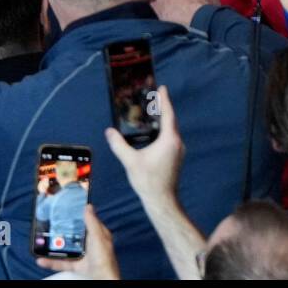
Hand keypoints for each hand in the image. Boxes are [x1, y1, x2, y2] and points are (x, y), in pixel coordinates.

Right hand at [35, 204, 119, 279]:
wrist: (102, 278)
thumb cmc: (104, 258)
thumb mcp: (98, 237)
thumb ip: (92, 223)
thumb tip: (88, 207)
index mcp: (97, 234)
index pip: (87, 220)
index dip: (78, 214)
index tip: (66, 209)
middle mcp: (89, 243)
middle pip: (73, 234)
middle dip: (62, 231)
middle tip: (49, 225)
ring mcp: (82, 255)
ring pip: (65, 248)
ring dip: (54, 246)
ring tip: (42, 242)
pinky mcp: (75, 266)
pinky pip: (61, 263)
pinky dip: (51, 262)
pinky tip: (41, 259)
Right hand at [105, 84, 184, 210]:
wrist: (162, 199)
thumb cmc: (148, 181)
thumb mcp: (130, 161)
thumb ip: (119, 145)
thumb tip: (109, 132)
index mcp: (169, 140)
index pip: (168, 114)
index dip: (164, 100)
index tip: (162, 88)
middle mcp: (177, 142)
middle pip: (171, 120)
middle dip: (163, 108)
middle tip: (155, 97)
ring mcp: (178, 150)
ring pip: (171, 130)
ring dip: (163, 120)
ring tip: (153, 113)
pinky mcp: (176, 156)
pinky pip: (171, 138)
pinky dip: (164, 131)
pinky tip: (154, 133)